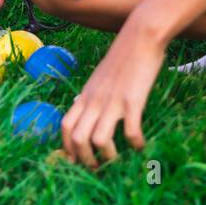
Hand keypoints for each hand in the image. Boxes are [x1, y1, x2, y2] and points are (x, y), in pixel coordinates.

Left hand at [62, 16, 164, 168]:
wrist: (139, 36)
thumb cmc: (122, 57)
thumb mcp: (98, 77)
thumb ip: (90, 93)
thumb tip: (80, 103)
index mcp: (85, 95)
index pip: (65, 126)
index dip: (67, 148)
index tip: (76, 161)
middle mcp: (94, 100)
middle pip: (78, 139)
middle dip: (85, 160)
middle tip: (97, 168)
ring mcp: (113, 101)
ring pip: (99, 140)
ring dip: (108, 156)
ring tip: (118, 160)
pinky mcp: (133, 100)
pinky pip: (130, 131)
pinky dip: (135, 144)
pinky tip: (140, 146)